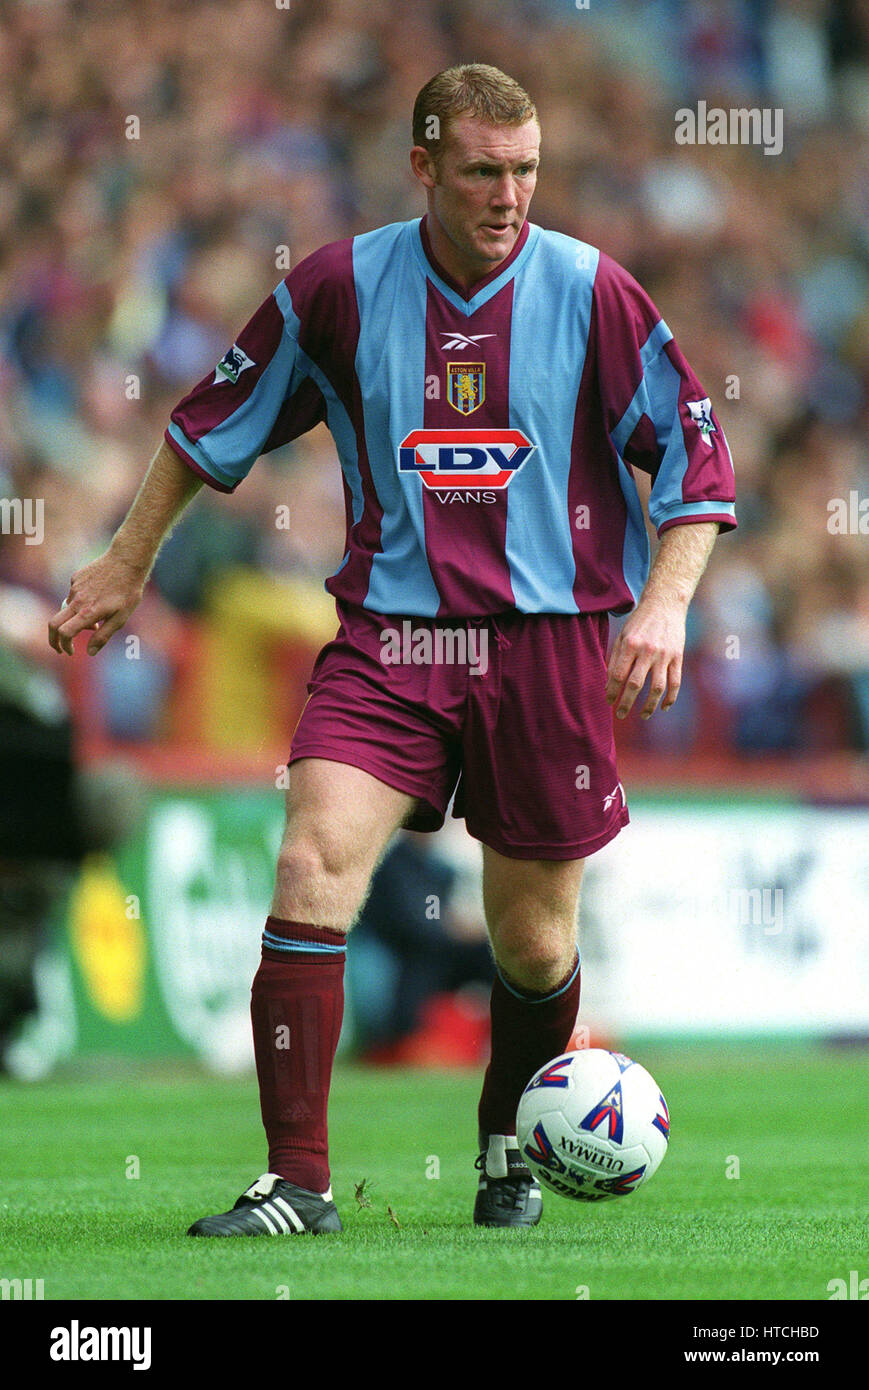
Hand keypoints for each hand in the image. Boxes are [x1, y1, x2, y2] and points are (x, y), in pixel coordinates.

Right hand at [48, 549, 146, 656]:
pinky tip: (98, 596)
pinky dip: (80, 602)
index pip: (65, 633)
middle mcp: (77, 600)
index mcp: (88, 612)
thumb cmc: (128, 592)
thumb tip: (90, 652)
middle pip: (54, 623)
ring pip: (67, 608)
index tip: (70, 652)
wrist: (127, 561)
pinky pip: (73, 595)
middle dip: (53, 638)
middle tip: (61, 648)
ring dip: (76, 618)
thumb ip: (103, 636)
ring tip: (99, 615)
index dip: (65, 646)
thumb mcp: (121, 618)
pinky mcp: (76, 578)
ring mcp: (75, 588)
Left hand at [605, 596, 685, 719]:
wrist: (665, 604)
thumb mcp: (623, 635)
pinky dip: (671, 698)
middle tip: (620, 715)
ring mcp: (665, 655)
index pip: (618, 675)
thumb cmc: (640, 621)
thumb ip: (616, 658)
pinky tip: (664, 707)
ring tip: (642, 716)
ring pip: (657, 688)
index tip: (608, 701)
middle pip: (635, 685)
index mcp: (630, 645)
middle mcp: (647, 651)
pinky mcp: (678, 657)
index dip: (612, 691)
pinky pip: (675, 682)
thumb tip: (608, 684)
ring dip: (649, 705)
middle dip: (626, 703)